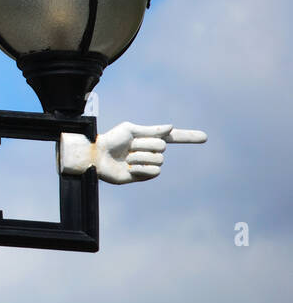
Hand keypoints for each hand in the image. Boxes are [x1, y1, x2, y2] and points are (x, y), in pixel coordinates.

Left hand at [60, 122, 207, 183]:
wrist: (97, 156)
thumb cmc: (111, 140)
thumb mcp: (130, 130)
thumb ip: (151, 130)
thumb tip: (171, 127)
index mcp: (149, 138)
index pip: (173, 137)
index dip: (188, 137)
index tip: (205, 137)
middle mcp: (151, 151)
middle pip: (162, 146)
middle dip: (144, 144)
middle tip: (129, 146)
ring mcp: (148, 164)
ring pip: (158, 159)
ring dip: (141, 156)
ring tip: (127, 157)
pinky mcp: (143, 176)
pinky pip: (154, 171)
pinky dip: (142, 168)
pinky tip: (130, 168)